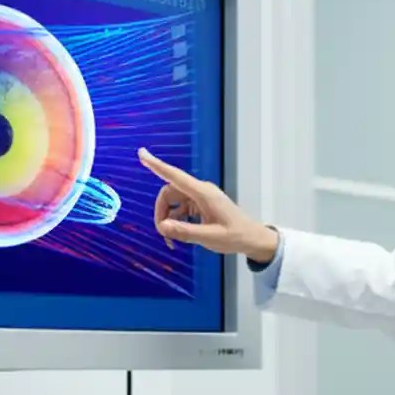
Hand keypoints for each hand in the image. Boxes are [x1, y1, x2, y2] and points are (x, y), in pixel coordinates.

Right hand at [137, 148, 278, 262]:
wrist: (253, 239)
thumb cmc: (235, 236)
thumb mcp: (209, 237)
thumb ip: (185, 232)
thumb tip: (162, 226)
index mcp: (203, 193)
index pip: (175, 176)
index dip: (157, 165)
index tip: (142, 154)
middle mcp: (201, 191)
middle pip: (169, 192)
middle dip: (161, 211)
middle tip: (163, 233)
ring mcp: (201, 198)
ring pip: (174, 202)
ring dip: (168, 219)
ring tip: (172, 241)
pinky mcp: (202, 205)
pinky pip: (181, 209)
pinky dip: (176, 222)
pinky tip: (179, 237)